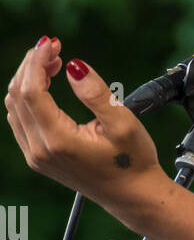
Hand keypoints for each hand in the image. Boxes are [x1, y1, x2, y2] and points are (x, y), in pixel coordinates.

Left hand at [5, 35, 167, 213]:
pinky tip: (45, 85)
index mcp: (59, 141)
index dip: (38, 61)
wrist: (133, 196)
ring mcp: (36, 156)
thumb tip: (73, 66)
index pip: (31, 90)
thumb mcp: (122, 123)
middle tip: (54, 48)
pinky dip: (27, 96)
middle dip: (32, 64)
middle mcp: (40, 151)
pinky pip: (19, 119)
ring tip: (53, 64)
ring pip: (14, 106)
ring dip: (28, 79)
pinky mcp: (38, 157)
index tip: (53, 43)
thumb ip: (96, 93)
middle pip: (18, 94)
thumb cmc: (133, 162)